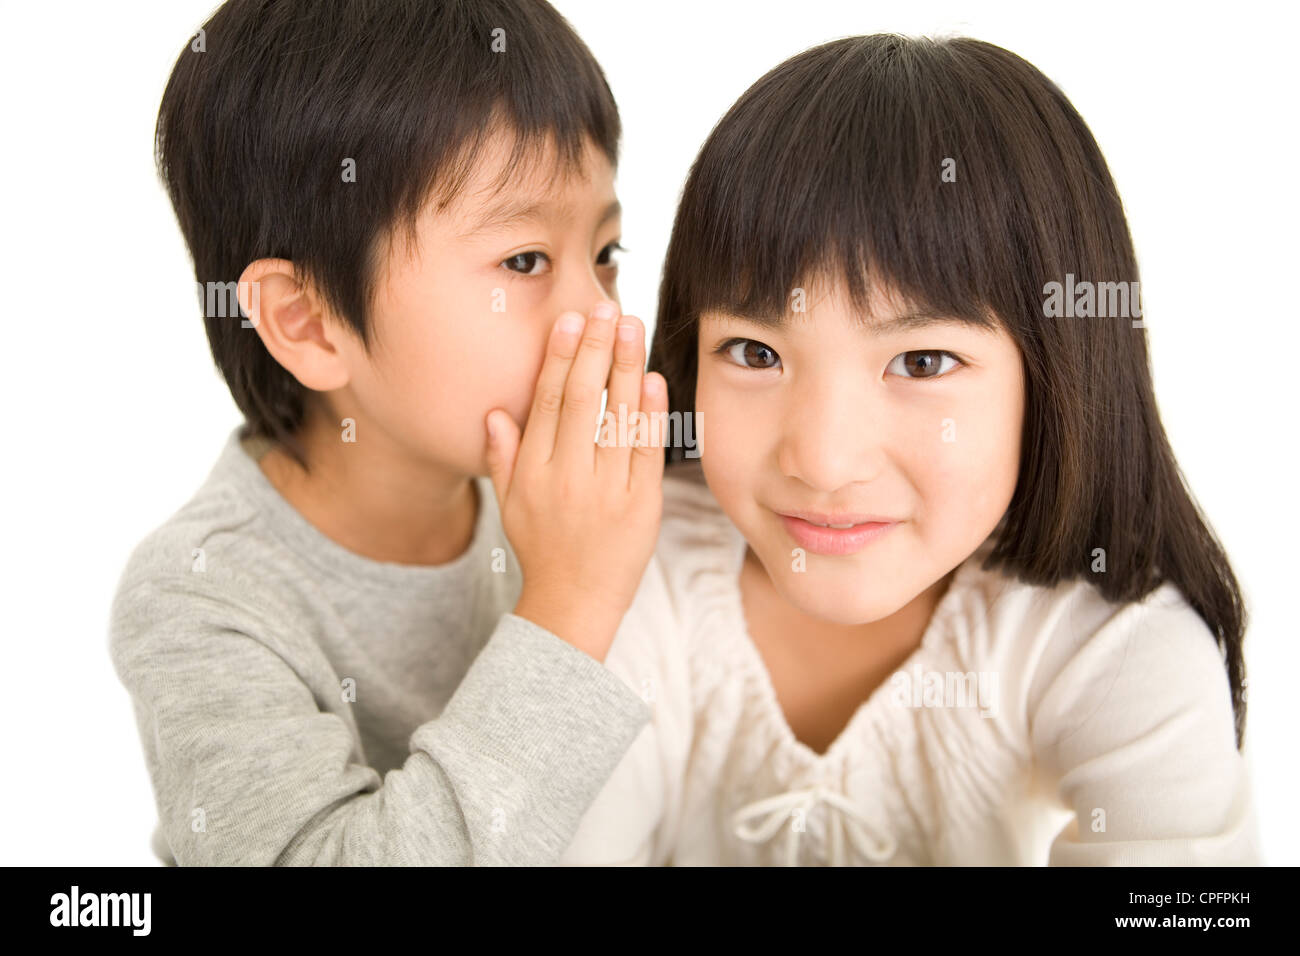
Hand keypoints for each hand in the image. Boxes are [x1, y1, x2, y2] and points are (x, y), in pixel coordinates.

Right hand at [484, 301, 667, 660]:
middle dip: (595, 349)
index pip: (548, 404)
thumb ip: (504, 458)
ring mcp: (606, 492)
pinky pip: (646, 452)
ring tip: (632, 327)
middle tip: (606, 308)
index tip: (572, 322)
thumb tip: (495, 412)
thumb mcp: (510, 506)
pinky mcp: (641, 507)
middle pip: (583, 401)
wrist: (574, 606)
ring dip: (626, 368)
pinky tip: (653, 379)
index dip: (560, 359)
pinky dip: (650, 414)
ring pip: (616, 419)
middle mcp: (567, 478)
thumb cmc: (543, 550)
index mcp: (532, 473)